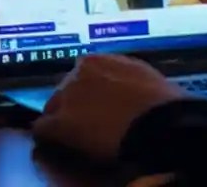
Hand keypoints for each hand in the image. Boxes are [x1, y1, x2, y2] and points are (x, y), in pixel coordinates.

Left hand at [32, 54, 185, 161]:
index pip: (83, 76)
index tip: (98, 105)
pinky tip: (63, 146)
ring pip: (53, 110)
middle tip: (89, 124)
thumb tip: (127, 89)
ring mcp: (66, 97)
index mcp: (100, 61)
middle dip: (75, 106)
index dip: (90, 93)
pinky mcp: (57, 123)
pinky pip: (43, 130)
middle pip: (65, 91)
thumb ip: (127, 78)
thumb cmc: (163, 104)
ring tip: (79, 138)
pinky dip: (51, 139)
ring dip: (63, 122)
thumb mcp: (146, 79)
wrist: (158, 126)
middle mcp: (79, 73)